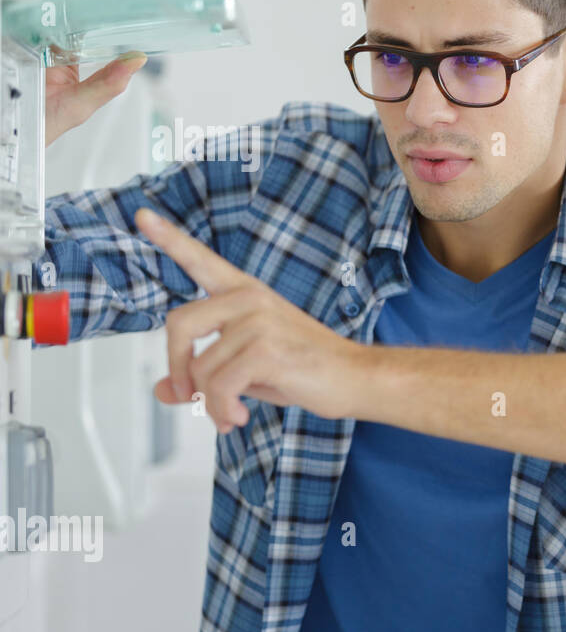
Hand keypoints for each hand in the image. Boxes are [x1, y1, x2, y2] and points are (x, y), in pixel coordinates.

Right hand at [11, 0, 149, 146]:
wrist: (9, 135)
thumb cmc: (43, 125)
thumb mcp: (80, 105)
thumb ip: (108, 83)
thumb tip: (139, 58)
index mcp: (66, 56)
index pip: (73, 19)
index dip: (71, 1)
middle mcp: (43, 44)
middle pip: (48, 4)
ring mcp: (20, 39)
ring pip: (27, 1)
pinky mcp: (5, 37)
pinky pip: (7, 10)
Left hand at [133, 207, 364, 432]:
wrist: (357, 378)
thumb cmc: (309, 370)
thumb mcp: (248, 372)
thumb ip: (204, 377)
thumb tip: (163, 391)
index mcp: (246, 295)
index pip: (202, 260)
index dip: (170, 238)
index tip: (142, 215)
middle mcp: (250, 300)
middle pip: (178, 324)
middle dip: (178, 369)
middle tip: (189, 395)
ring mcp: (259, 322)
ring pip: (199, 368)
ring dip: (209, 402)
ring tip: (230, 413)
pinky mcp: (266, 350)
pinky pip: (218, 387)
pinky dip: (222, 410)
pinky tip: (237, 416)